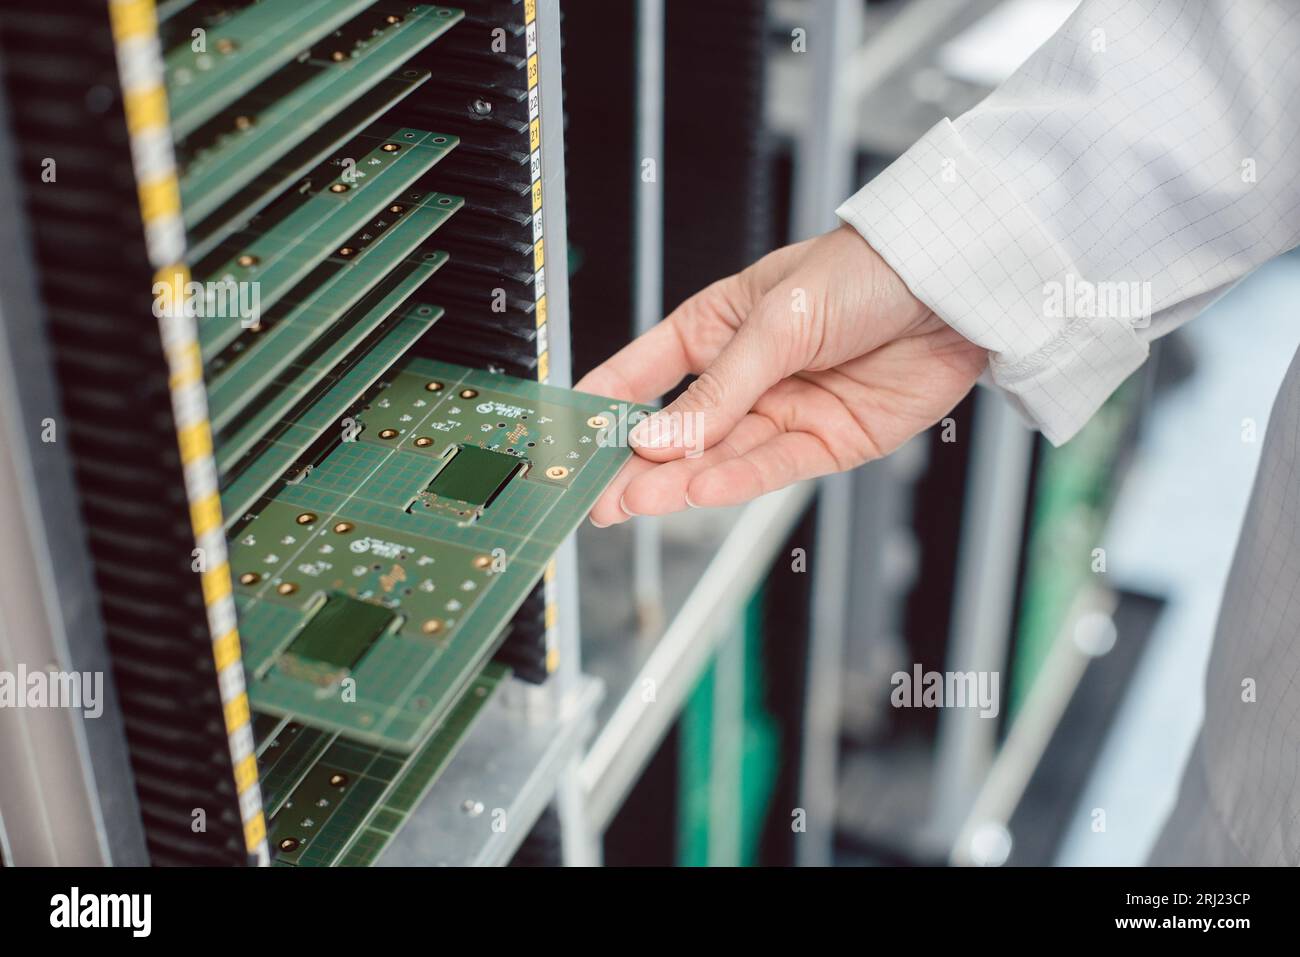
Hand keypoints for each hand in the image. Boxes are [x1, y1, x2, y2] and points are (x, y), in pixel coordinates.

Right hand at [575, 225, 988, 525]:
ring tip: (636, 502)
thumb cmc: (865, 272)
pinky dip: (737, 481)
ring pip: (720, 456)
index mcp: (721, 326)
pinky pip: (773, 468)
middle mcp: (748, 375)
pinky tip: (699, 492)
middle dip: (636, 464)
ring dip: (678, 480)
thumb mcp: (778, 321)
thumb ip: (720, 388)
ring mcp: (786, 411)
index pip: (647, 371)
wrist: (955, 285)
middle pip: (679, 429)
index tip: (569, 435)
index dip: (606, 403)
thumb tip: (660, 440)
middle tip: (598, 496)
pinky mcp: (828, 442)